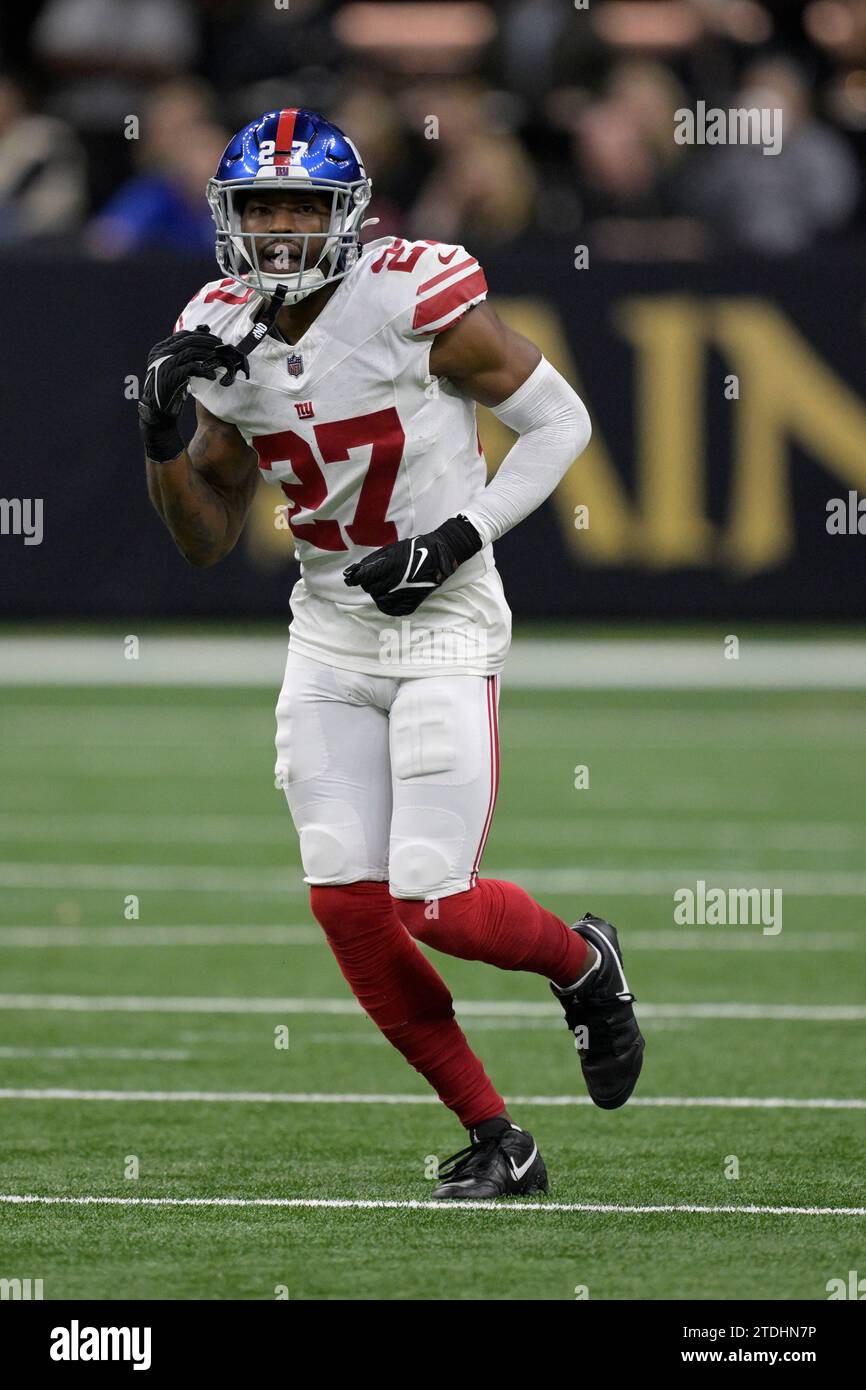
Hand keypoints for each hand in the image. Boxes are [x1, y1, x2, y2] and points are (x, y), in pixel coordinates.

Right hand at [138, 326, 248, 461]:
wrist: (156, 411)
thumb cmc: (168, 389)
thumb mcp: (174, 368)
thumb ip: (183, 356)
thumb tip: (200, 340)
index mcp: (160, 349)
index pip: (182, 335)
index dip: (201, 335)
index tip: (215, 340)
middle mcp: (161, 353)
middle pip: (189, 340)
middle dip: (208, 343)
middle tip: (222, 348)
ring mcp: (165, 363)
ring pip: (192, 351)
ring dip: (209, 355)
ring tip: (220, 360)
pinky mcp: (172, 375)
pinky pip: (192, 367)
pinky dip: (204, 370)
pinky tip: (212, 376)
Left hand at [343, 515, 481, 615]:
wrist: (439, 556)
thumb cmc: (415, 549)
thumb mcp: (392, 549)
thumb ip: (373, 560)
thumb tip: (357, 570)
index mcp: (390, 566)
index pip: (364, 578)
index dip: (355, 579)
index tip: (350, 579)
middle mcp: (396, 582)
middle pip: (370, 589)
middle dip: (369, 583)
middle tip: (374, 578)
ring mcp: (404, 594)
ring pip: (379, 599)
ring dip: (377, 593)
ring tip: (383, 585)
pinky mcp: (412, 602)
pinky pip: (392, 609)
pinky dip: (387, 605)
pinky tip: (388, 597)